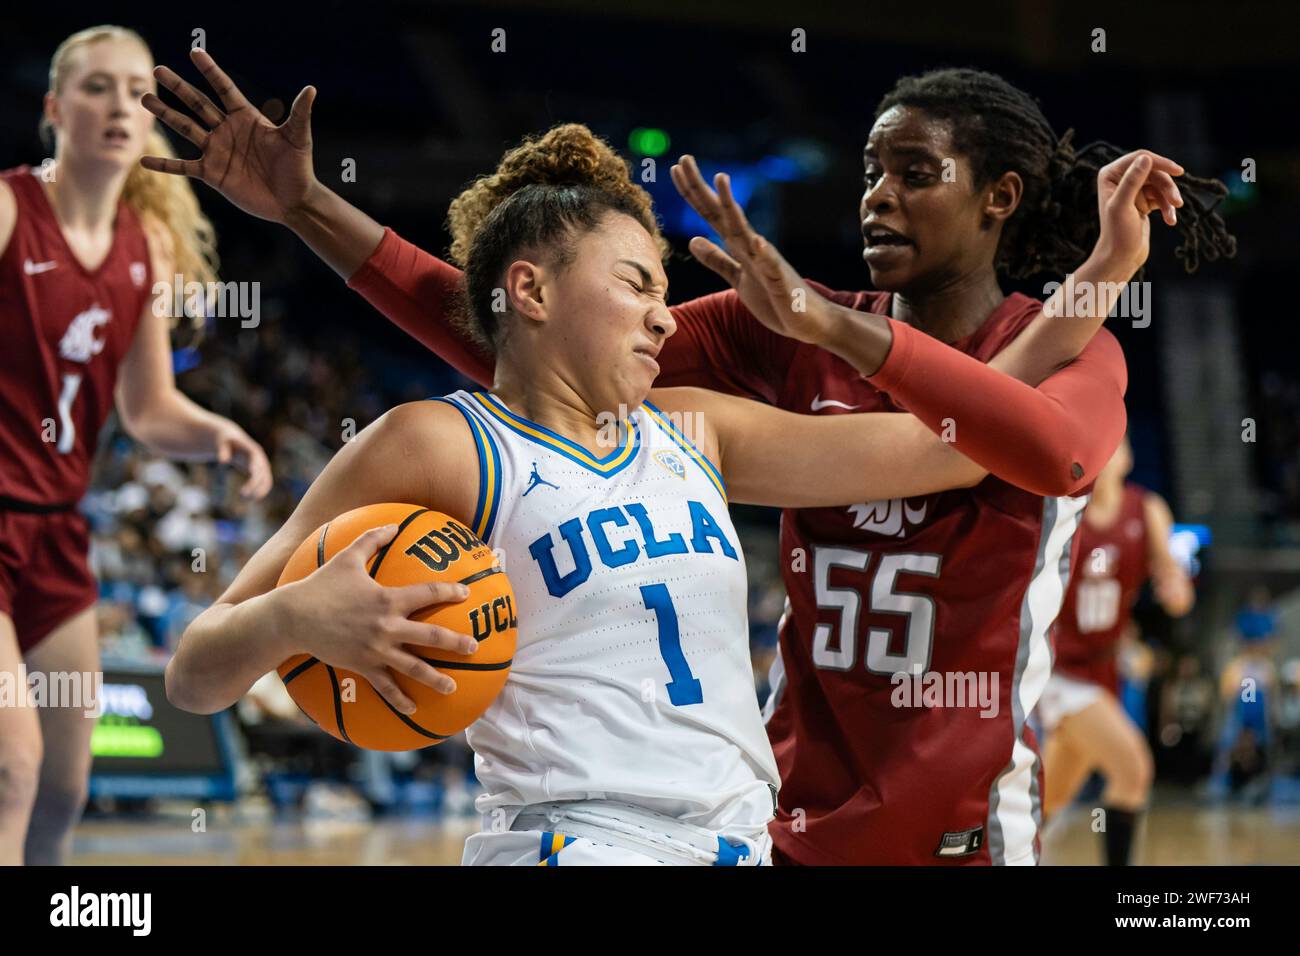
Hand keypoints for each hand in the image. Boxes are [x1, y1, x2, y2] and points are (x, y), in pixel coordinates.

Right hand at [140, 48, 318, 223]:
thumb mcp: (299, 139)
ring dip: (166, 114)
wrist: (293, 201)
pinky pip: (183, 167)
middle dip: (178, 87)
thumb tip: (311, 89)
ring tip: (146, 100)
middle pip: (198, 104)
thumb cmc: (299, 168)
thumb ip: (299, 114)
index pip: (224, 89)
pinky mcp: (213, 174)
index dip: (211, 71)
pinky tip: (144, 161)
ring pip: (186, 128)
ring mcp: (217, 152)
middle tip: (157, 70)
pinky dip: (164, 165)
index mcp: (246, 118)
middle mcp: (228, 131)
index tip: (195, 52)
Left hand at [211, 419, 272, 498]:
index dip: (256, 473)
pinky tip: (248, 499)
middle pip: (263, 475)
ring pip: (267, 482)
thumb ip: (222, 451)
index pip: (257, 463)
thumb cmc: (225, 441)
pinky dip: (258, 492)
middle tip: (242, 496)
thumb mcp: (221, 443)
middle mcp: (261, 459)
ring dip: (259, 492)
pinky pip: (264, 484)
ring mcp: (262, 466)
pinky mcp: (259, 472)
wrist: (232, 439)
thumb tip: (222, 462)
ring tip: (245, 500)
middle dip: (255, 486)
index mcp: (253, 451)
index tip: (250, 486)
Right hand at [280, 524, 479, 714]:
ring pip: (413, 667)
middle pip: (430, 636)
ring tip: (452, 688)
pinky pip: (384, 686)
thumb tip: (392, 524)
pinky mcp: (362, 666)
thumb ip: (372, 539)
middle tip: (474, 647)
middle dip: (456, 642)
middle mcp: (387, 626)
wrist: (292, 618)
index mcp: (388, 599)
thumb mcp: (347, 557)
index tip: (466, 594)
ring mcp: (376, 650)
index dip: (450, 592)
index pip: (428, 593)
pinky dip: (399, 699)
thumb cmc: (321, 585)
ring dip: (435, 679)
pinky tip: (412, 709)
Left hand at [669, 155, 843, 345]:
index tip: (676, 168)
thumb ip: (717, 259)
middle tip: (684, 158)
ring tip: (721, 180)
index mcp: (739, 246)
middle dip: (702, 187)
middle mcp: (752, 246)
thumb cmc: (775, 299)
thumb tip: (693, 239)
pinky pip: (771, 266)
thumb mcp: (738, 278)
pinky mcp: (780, 281)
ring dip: (732, 206)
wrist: (808, 320)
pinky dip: (763, 252)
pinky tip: (756, 240)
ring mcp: (766, 261)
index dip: (693, 193)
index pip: (711, 214)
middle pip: (722, 213)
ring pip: (745, 230)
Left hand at [1093, 149, 1184, 275]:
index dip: (1160, 163)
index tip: (1178, 171)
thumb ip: (1132, 181)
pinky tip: (1170, 221)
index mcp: (1110, 175)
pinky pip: (1162, 197)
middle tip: (1177, 202)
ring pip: (1160, 184)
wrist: (1120, 258)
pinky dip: (1167, 208)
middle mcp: (1120, 179)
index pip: (1140, 158)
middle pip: (1154, 172)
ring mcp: (1133, 190)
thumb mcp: (1123, 206)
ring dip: (1169, 199)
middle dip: (1167, 187)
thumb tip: (1146, 158)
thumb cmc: (1117, 234)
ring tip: (1172, 215)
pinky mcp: (1143, 201)